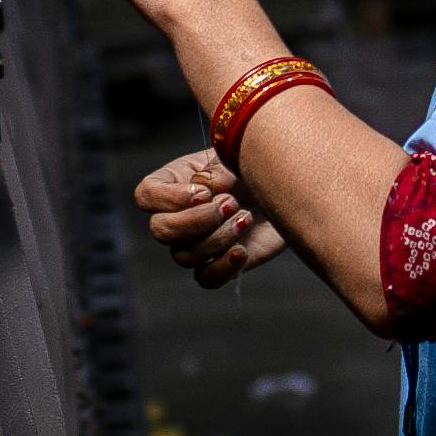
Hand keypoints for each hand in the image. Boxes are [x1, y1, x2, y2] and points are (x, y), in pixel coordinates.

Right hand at [136, 150, 286, 287]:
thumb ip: (210, 171)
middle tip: (231, 203)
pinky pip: (206, 278)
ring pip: (184, 255)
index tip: (204, 192)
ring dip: (217, 238)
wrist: (289, 187)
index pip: (147, 195)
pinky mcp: (219, 263)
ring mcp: (197, 242)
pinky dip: (223, 267)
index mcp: (175, 182)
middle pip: (161, 230)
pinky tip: (242, 250)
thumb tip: (201, 190)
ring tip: (246, 217)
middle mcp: (179, 214)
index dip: (169, 199)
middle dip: (197, 219)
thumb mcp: (233, 156)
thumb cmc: (258, 166)